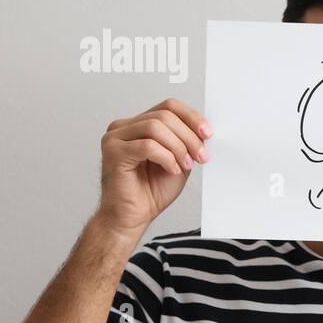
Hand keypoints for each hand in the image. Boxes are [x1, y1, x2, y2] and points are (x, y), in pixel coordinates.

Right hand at [94, 98, 211, 238]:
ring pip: (156, 127)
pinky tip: (172, 170)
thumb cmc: (151, 191)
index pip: (168, 106)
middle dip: (189, 136)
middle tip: (201, 156)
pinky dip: (166, 157)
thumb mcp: (180, 160)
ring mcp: (115, 138)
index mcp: (138, 124)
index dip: (192, 117)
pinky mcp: (113, 152)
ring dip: (178, 147)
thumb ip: (187, 142)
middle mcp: (124, 127)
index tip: (208, 133)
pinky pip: (147, 145)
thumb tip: (204, 130)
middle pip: (164, 115)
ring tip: (185, 165)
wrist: (133, 217)